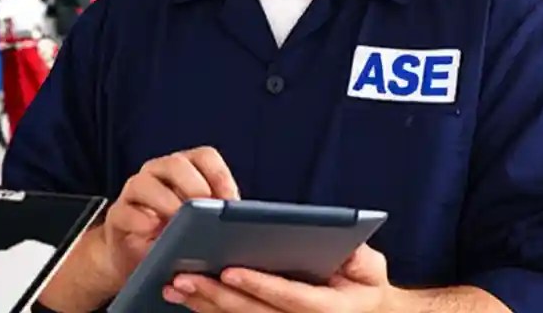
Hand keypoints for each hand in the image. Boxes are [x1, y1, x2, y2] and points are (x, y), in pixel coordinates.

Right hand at [98, 147, 240, 289]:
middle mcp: (158, 172)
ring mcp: (135, 191)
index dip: (219, 175)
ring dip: (166, 202)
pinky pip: (125, 211)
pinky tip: (153, 230)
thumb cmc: (177, 238)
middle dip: (194, 187)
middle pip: (176, 164)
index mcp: (185, 170)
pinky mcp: (117, 215)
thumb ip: (217, 217)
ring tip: (178, 222)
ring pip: (145, 182)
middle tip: (205, 212)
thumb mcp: (201, 225)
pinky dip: (139, 220)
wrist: (139, 258)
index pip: (204, 157)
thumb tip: (241, 221)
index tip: (230, 202)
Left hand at [163, 244, 391, 312]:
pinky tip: (185, 295)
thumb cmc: (365, 283)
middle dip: (216, 295)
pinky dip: (208, 308)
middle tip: (184, 277)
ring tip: (173, 285)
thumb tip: (329, 237)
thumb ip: (354, 255)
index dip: (260, 284)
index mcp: (328, 308)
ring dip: (203, 303)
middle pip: (253, 312)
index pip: (289, 298)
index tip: (230, 270)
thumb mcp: (369, 265)